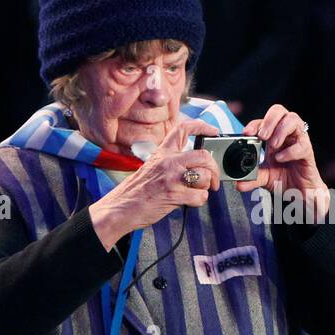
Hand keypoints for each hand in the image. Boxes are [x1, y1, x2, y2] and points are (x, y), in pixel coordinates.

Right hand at [88, 118, 220, 248]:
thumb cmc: (136, 191)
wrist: (120, 207)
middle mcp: (168, 161)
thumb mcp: (152, 167)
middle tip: (213, 181)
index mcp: (162, 153)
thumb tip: (196, 167)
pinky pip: (200, 196)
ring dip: (205, 188)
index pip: (183, 129)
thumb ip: (172, 163)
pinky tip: (188, 202)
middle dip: (214, 170)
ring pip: (205, 176)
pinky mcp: (174, 194)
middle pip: (204, 156)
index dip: (202, 126)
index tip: (213, 131)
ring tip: (193, 193)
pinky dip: (199, 201)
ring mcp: (171, 177)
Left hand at [236, 105, 329, 218]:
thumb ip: (252, 178)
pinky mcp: (308, 152)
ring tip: (273, 145)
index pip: (264, 120)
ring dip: (281, 130)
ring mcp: (298, 140)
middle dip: (269, 120)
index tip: (247, 133)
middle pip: (279, 111)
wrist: (300, 193)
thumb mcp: (264, 178)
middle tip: (262, 136)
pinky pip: (302, 144)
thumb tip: (238, 184)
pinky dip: (290, 151)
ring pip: (293, 120)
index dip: (255, 124)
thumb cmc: (285, 179)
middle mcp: (286, 134)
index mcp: (273, 136)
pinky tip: (281, 158)